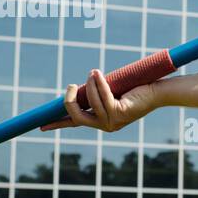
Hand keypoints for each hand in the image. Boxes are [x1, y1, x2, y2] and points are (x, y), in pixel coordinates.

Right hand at [40, 68, 159, 131]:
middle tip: (70, 86)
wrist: (157, 91)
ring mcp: (113, 122)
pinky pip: (102, 97)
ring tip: (94, 72)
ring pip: (90, 103)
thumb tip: (75, 89)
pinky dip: (99, 84)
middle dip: (68, 101)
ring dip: (89, 85)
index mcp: (101, 120)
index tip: (41, 125)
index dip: (57, 123)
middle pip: (76, 117)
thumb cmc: (134, 88)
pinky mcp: (120, 113)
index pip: (74, 122)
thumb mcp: (108, 90)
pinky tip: (97, 74)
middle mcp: (106, 125)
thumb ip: (92, 93)